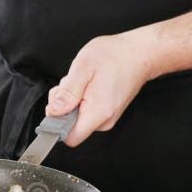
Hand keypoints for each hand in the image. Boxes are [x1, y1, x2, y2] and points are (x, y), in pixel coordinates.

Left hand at [46, 30, 157, 146]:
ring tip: (83, 82)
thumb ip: (67, 92)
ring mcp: (106, 118)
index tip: (57, 105)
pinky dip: (80, 100)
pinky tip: (88, 85)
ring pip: (76, 119)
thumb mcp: (83, 67)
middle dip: (63, 107)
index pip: (70, 137)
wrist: (138, 53)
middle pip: (70, 127)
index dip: (56, 124)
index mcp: (97, 113)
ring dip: (72, 101)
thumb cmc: (114, 56)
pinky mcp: (106, 113)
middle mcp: (104, 121)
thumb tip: (54, 111)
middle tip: (72, 85)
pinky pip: (85, 113)